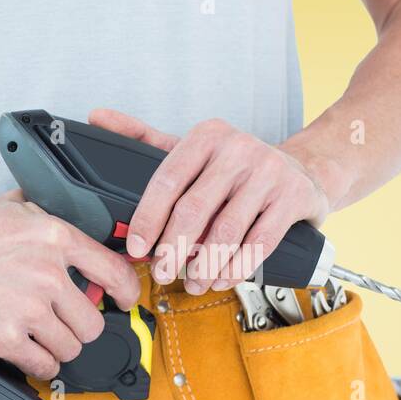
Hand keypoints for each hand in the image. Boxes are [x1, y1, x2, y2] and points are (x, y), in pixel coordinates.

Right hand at [0, 191, 140, 379]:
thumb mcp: (15, 208)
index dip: (127, 292)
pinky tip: (31, 353)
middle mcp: (48, 274)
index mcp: (56, 238)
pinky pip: (45, 365)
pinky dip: (41, 364)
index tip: (124, 301)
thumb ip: (50, 217)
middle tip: (64, 322)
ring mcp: (29, 308)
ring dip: (59, 346)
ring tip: (41, 336)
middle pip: (94, 322)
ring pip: (72, 346)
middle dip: (81, 326)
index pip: (114, 272)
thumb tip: (79, 219)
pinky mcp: (6, 337)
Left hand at [89, 109, 334, 294]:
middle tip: (163, 273)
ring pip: (227, 231)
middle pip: (195, 208)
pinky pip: (260, 243)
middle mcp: (239, 148)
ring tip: (192, 282)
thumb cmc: (238, 168)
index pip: (168, 180)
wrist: (304, 171)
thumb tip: (96, 117)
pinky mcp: (293, 197)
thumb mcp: (194, 150)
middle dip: (174, 249)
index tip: (138, 247)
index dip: (148, 218)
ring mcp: (269, 172)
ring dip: (204, 265)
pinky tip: (222, 279)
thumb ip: (145, 139)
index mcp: (207, 135)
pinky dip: (237, 267)